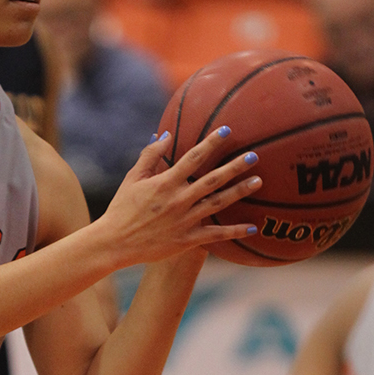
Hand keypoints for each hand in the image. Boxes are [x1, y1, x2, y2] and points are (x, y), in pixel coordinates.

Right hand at [98, 127, 261, 265]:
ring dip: (239, 192)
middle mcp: (178, 200)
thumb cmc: (121, 208)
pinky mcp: (187, 240)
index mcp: (165, 183)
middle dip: (234, 166)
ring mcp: (184, 220)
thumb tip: (164, 134)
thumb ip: (150, 155)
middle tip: (254, 155)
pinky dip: (234, 231)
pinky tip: (252, 228)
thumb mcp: (132, 178)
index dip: (211, 143)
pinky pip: (215, 235)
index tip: (227, 131)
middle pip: (212, 179)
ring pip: (218, 203)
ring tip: (258, 181)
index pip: (192, 158)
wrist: (115, 243)